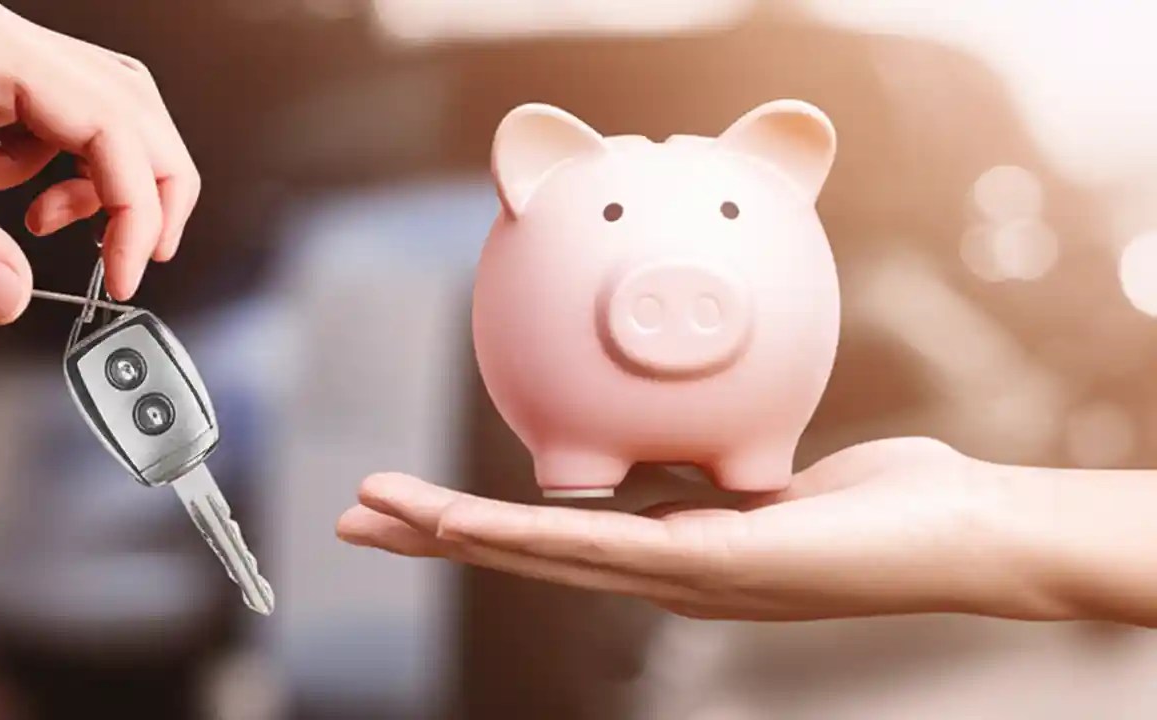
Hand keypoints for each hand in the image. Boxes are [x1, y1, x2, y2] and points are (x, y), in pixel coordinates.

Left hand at [0, 0, 198, 322]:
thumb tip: (12, 296)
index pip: (111, 127)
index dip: (136, 208)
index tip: (122, 273)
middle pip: (132, 104)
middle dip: (148, 187)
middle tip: (135, 252)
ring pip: (101, 102)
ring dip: (96, 173)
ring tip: (43, 220)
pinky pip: (47, 108)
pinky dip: (41, 158)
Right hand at [337, 438, 1071, 621]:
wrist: (962, 536)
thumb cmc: (878, 505)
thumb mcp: (764, 471)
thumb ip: (703, 464)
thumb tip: (663, 426)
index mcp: (669, 552)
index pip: (549, 540)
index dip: (472, 528)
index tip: (410, 508)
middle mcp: (664, 576)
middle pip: (525, 556)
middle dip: (432, 537)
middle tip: (351, 517)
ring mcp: (685, 579)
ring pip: (544, 557)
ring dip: (454, 536)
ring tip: (380, 514)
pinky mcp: (717, 568)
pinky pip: (605, 547)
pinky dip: (525, 537)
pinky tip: (470, 525)